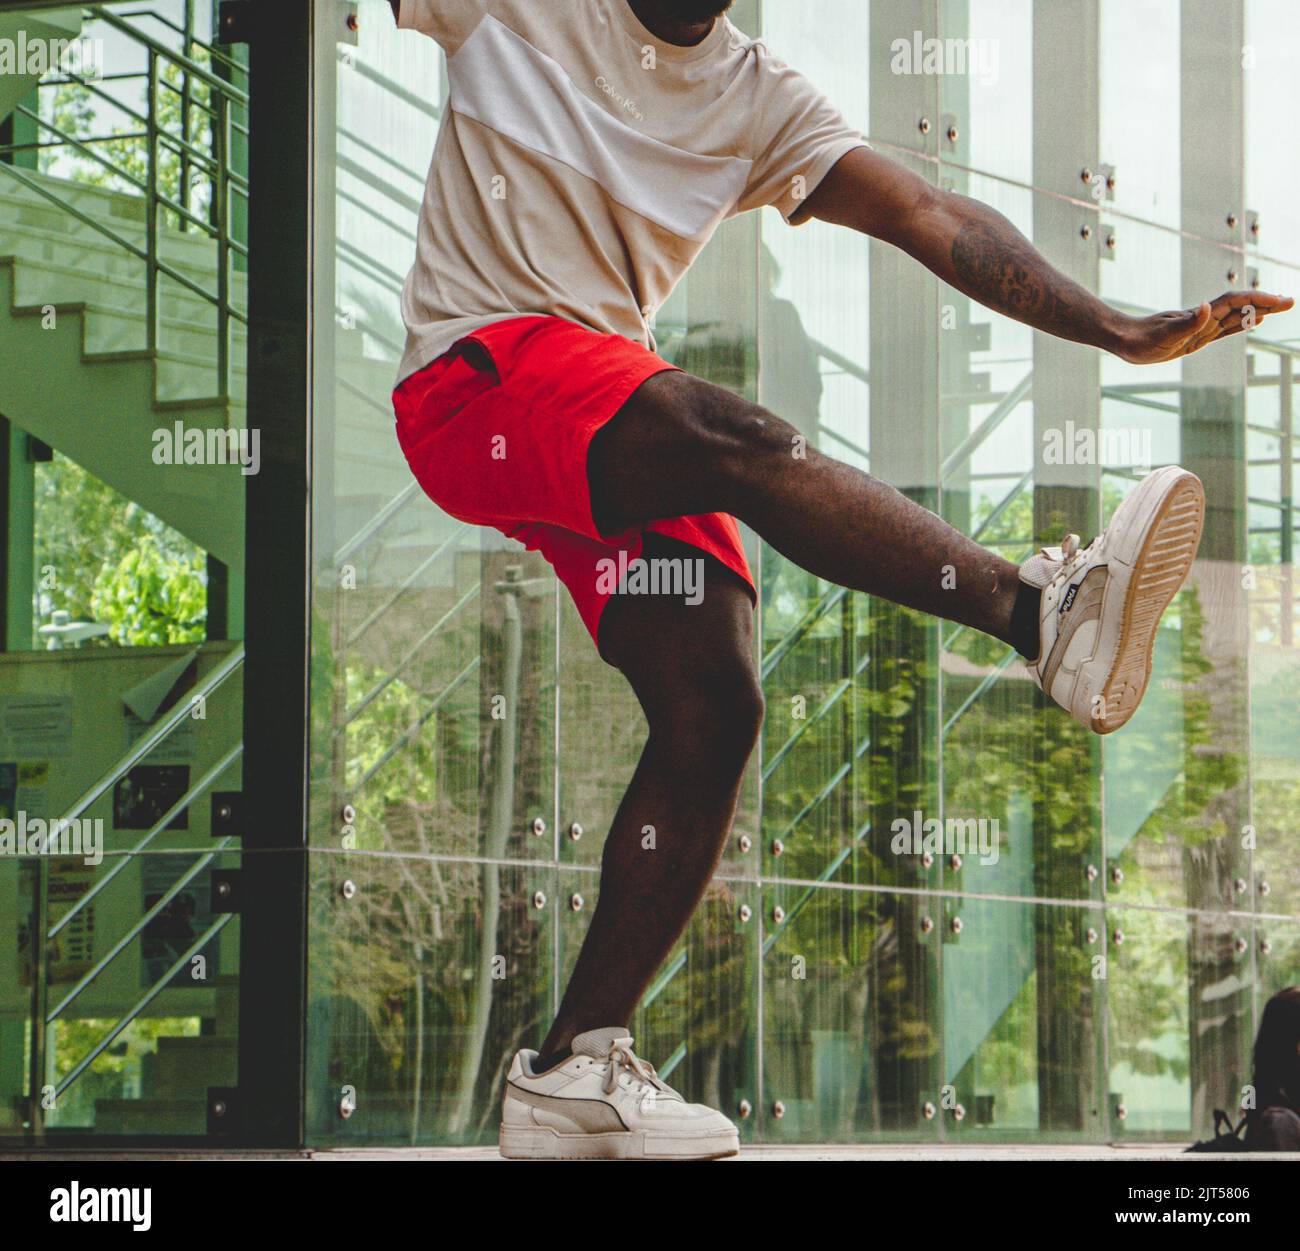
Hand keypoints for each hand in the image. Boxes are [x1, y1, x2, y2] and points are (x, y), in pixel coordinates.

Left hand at [1114, 291, 1293, 363]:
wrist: (1122, 340)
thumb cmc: (1139, 340)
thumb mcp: (1162, 336)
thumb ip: (1186, 323)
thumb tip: (1207, 308)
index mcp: (1200, 318)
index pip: (1236, 304)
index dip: (1258, 300)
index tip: (1279, 301)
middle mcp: (1203, 319)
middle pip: (1241, 306)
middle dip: (1266, 303)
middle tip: (1291, 301)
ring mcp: (1199, 326)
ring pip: (1235, 315)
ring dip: (1258, 310)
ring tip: (1279, 307)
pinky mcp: (1194, 335)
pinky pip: (1224, 327)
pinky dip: (1241, 322)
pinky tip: (1251, 321)